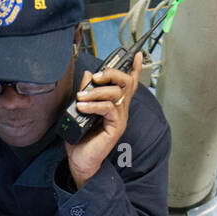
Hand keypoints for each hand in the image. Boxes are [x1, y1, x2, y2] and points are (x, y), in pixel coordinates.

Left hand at [63, 51, 142, 185]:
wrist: (79, 160)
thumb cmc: (80, 138)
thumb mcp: (80, 110)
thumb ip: (85, 92)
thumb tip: (87, 74)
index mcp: (115, 105)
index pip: (129, 84)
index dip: (134, 69)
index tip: (137, 54)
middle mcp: (121, 110)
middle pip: (126, 83)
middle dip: (112, 74)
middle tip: (95, 77)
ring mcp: (120, 119)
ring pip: (116, 94)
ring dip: (96, 92)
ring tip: (80, 97)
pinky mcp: (116, 128)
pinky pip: (109, 108)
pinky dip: (94, 105)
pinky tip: (82, 107)